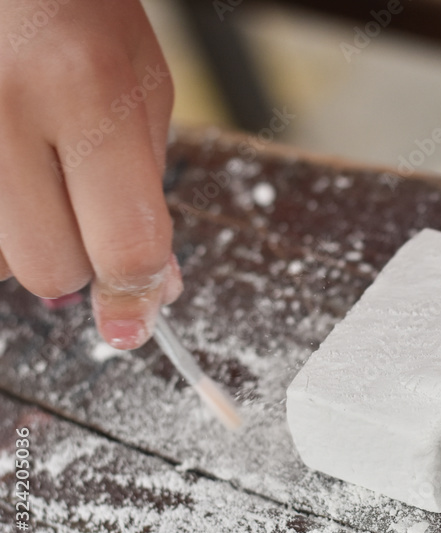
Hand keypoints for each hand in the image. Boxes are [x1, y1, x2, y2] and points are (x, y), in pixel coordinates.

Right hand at [0, 0, 180, 348]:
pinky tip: (8, 166)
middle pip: (47, 269)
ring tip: (33, 170)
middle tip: (85, 215)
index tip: (134, 321)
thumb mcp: (142, 83)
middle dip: (81, 261)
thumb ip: (147, 189)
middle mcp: (1, 108)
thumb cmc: (79, 8)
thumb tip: (153, 286)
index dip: (135, 294)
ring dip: (24, 239)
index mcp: (84, 87)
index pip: (122, 244)